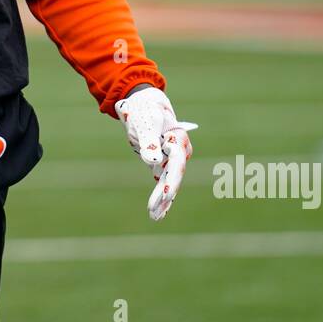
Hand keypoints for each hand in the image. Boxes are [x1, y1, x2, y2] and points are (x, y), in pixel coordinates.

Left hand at [115, 85, 197, 220]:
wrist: (143, 104)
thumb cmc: (144, 111)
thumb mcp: (144, 123)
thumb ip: (149, 141)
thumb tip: (153, 162)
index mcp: (178, 139)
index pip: (177, 163)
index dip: (172, 179)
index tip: (167, 194)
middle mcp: (179, 151)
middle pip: (174, 175)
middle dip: (166, 194)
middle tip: (155, 210)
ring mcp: (172, 158)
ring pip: (169, 182)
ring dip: (162, 199)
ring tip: (154, 217)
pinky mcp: (164, 164)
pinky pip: (163, 182)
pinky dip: (160, 196)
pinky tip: (158, 213)